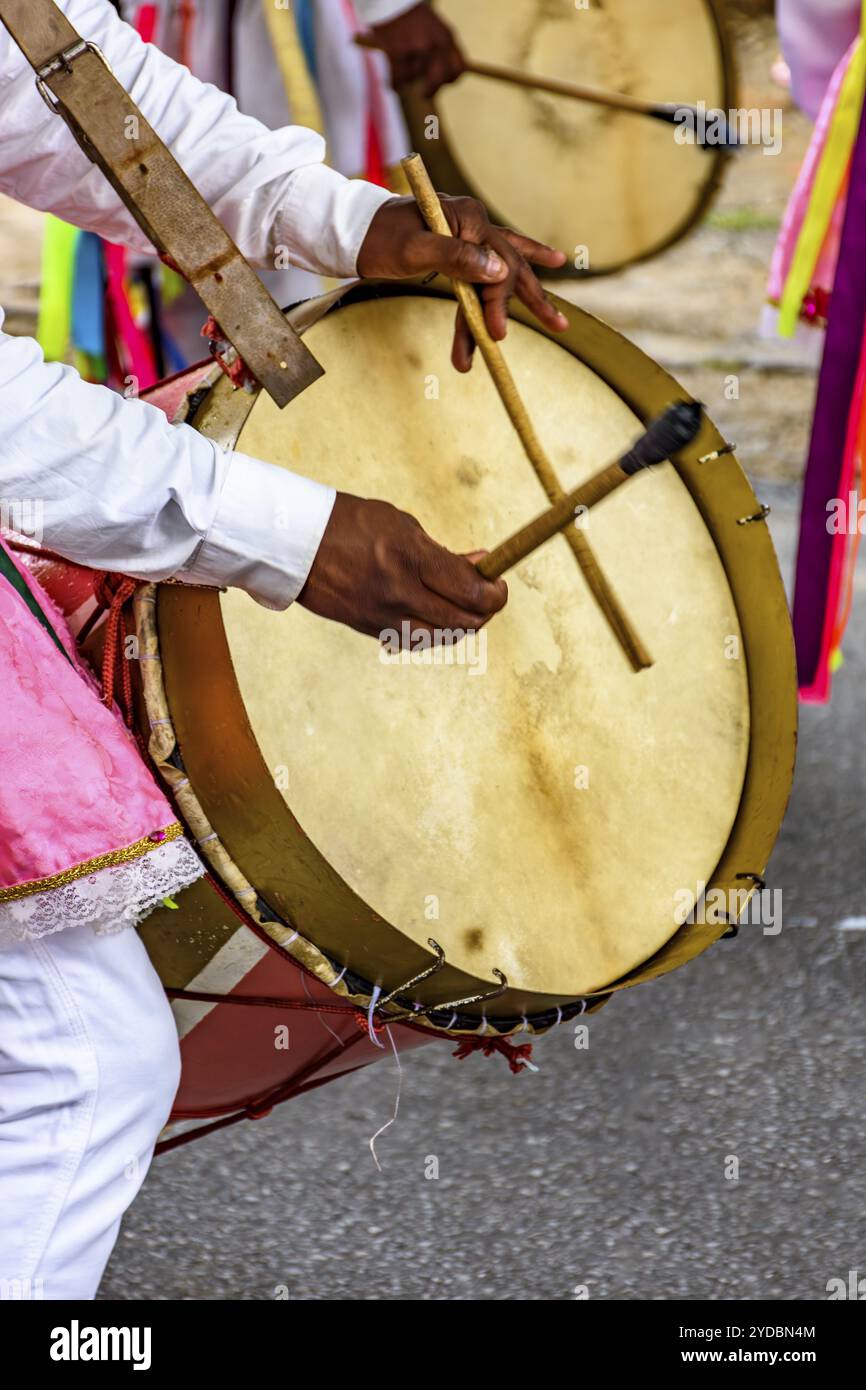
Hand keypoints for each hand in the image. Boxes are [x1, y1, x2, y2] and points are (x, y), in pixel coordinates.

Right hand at [298, 492, 506, 643]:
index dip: (495, 593)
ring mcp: (382, 616)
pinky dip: (433, 630)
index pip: (471, 592)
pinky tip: (436, 614)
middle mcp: (398, 593)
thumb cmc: (350, 523)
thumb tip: (479, 567)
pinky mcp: (369, 628)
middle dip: (485, 611)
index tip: (499, 582)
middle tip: (488, 595)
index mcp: (409, 558)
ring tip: (463, 606)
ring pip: (440, 638)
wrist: (295, 542)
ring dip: (461, 625)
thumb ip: (441, 552)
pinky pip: (414, 640)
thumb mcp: (401, 525)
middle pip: (463, 622)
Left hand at [357, 195, 568, 370]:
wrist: (358, 231)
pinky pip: (499, 262)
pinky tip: (557, 261)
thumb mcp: (413, 250)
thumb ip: (455, 257)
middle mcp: (475, 224)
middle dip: (531, 302)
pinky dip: (524, 267)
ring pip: (505, 273)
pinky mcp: (464, 248)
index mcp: (467, 219)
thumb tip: (500, 272)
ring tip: (559, 324)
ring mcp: (472, 236)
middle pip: (510, 268)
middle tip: (558, 327)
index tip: (494, 334)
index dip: (497, 303)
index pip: (496, 266)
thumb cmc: (380, 239)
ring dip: (524, 302)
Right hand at [369, 2, 464, 96]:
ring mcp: (415, 50)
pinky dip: (393, 79)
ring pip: (412, 79)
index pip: (458, 69)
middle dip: (430, 91)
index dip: (450, 79)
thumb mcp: (436, 28)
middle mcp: (433, 45)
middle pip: (438, 81)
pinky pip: (397, 81)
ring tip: (400, 58)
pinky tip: (391, 66)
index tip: (444, 83)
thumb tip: (454, 75)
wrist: (389, 2)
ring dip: (405, 75)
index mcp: (446, 37)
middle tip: (423, 94)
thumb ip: (446, 49)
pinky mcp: (396, 55)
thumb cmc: (414, 17)